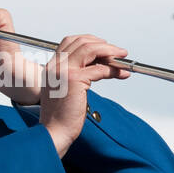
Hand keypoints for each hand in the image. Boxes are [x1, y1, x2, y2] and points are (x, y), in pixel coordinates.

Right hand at [39, 34, 130, 157]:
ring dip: (110, 52)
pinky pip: (99, 69)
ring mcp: (64, 71)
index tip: (104, 47)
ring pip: (91, 50)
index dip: (91, 41)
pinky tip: (119, 74)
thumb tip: (98, 65)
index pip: (71, 42)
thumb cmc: (60, 116)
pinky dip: (112, 70)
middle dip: (104, 44)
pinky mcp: (75, 80)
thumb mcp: (65, 89)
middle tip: (118, 52)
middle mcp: (56, 65)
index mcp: (51, 66)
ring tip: (122, 59)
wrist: (54, 131)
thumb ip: (76, 74)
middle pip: (82, 42)